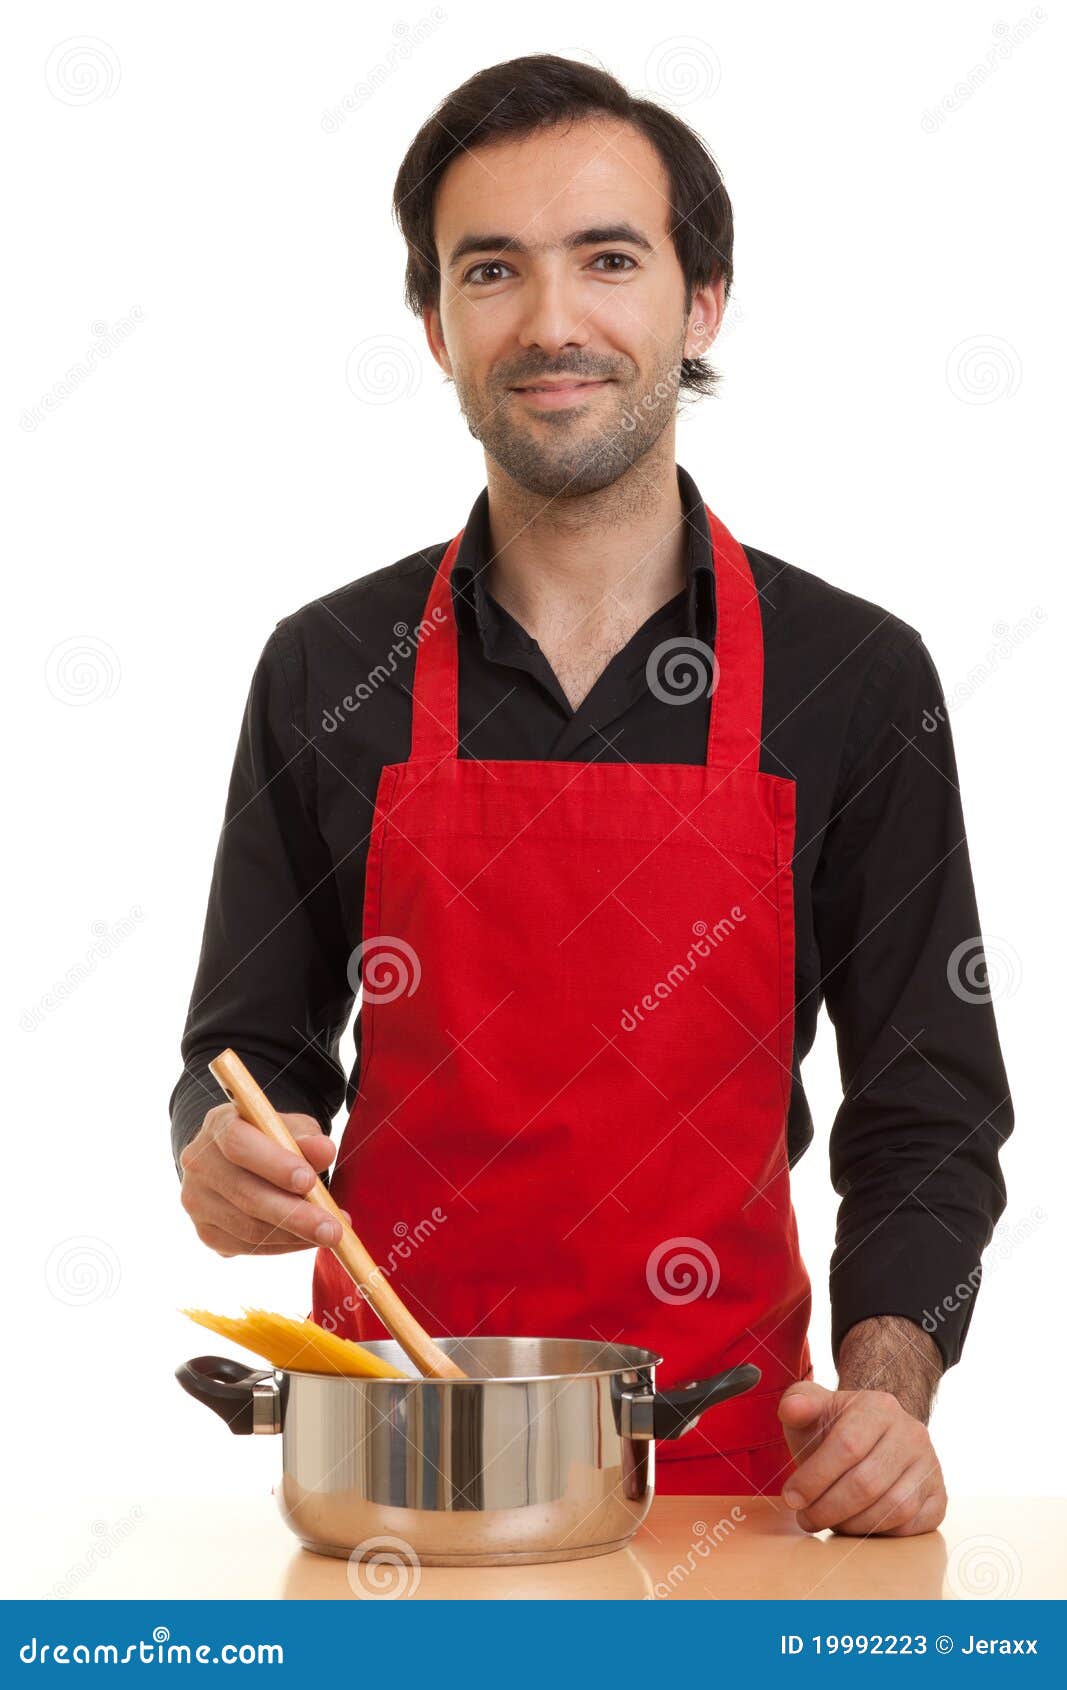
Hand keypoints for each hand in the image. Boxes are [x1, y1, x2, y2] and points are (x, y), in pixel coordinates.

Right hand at [179, 1102, 346, 1256]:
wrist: (239, 1162)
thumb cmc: (272, 1140)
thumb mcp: (291, 1129)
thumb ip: (306, 1139)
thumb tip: (325, 1151)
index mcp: (218, 1126)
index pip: (237, 1143)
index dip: (273, 1163)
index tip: (309, 1180)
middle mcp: (199, 1164)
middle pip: (245, 1194)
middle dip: (295, 1214)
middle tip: (333, 1228)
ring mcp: (198, 1202)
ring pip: (249, 1227)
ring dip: (295, 1235)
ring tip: (331, 1235)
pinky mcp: (207, 1233)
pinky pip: (249, 1246)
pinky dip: (284, 1245)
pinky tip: (308, 1240)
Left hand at [777, 1380, 946, 1536]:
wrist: (874, 1437)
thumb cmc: (835, 1427)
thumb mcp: (813, 1408)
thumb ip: (797, 1403)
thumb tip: (792, 1408)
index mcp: (879, 1407)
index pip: (847, 1446)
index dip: (815, 1478)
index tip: (792, 1497)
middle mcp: (912, 1433)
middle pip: (868, 1483)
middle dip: (829, 1508)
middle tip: (805, 1518)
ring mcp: (930, 1465)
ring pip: (893, 1508)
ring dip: (852, 1525)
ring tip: (827, 1522)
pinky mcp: (939, 1496)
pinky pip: (912, 1525)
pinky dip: (881, 1533)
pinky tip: (856, 1526)